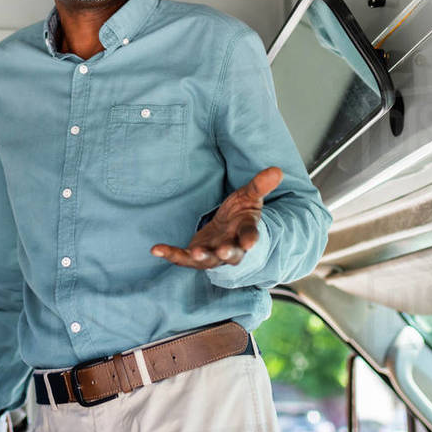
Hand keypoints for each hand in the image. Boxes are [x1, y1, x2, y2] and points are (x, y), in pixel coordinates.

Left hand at [150, 167, 281, 268]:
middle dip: (226, 253)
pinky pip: (182, 258)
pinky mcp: (195, 256)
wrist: (228, 229)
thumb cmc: (240, 212)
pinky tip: (156, 249)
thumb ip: (260, 185)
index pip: (250, 236)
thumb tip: (276, 170)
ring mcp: (212, 254)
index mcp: (245, 232)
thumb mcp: (249, 196)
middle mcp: (230, 247)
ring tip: (193, 252)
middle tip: (223, 251)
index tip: (250, 242)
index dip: (250, 239)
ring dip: (200, 257)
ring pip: (207, 260)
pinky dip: (170, 255)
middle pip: (230, 255)